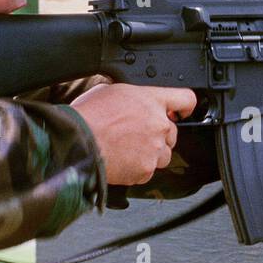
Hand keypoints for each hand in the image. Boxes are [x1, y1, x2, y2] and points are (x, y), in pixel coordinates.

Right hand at [70, 84, 196, 184]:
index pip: (185, 99)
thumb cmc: (88, 116)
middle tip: (135, 136)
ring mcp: (154, 148)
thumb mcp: (109, 91)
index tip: (182, 113)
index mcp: (151, 100)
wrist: (77, 142)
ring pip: (163, 155)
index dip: (185, 107)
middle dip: (157, 135)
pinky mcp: (146, 169)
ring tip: (126, 150)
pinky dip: (137, 169)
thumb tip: (132, 101)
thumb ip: (131, 97)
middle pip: (172, 132)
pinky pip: (148, 171)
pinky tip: (121, 161)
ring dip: (150, 154)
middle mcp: (158, 124)